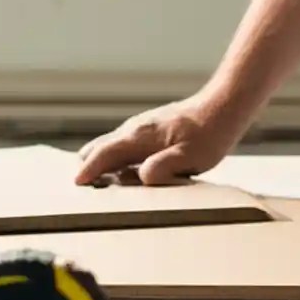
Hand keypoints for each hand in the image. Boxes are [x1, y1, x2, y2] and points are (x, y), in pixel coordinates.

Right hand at [74, 92, 250, 185]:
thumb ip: (164, 167)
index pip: (104, 154)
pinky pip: (123, 144)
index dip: (89, 170)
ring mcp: (141, 126)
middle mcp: (135, 128)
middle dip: (90, 167)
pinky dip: (116, 158)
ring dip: (102, 163)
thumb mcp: (190, 157)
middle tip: (87, 191)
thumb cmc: (209, 135)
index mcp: (140, 137)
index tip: (77, 184)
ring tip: (102, 186)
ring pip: (110, 145)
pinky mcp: (149, 129)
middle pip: (100, 147)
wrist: (222, 107)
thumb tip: (141, 177)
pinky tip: (126, 172)